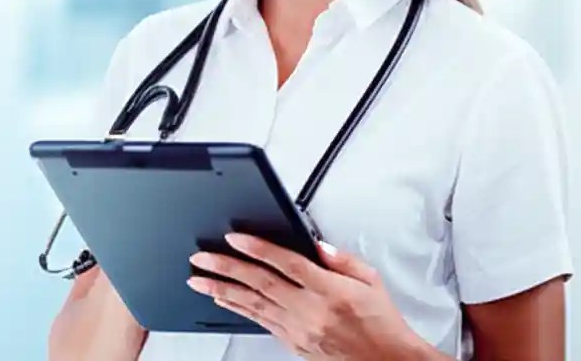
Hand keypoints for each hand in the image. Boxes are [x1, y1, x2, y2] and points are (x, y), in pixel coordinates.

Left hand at [188, 234, 438, 360]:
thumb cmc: (381, 322)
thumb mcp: (370, 280)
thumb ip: (341, 259)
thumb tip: (315, 244)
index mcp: (329, 290)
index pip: (287, 264)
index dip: (258, 248)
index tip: (235, 238)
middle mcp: (310, 310)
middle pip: (261, 283)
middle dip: (227, 268)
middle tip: (201, 258)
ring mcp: (300, 329)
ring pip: (254, 305)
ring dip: (222, 290)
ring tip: (198, 279)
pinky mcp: (294, 343)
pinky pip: (260, 323)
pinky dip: (239, 309)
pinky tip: (222, 299)